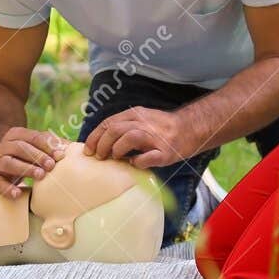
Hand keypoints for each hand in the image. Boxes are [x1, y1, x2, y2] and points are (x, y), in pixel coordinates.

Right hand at [0, 127, 65, 197]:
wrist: (3, 162)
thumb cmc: (28, 154)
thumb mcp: (38, 146)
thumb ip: (53, 145)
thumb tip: (71, 147)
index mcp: (16, 134)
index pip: (33, 137)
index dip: (47, 146)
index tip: (60, 155)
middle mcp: (4, 146)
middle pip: (20, 148)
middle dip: (37, 156)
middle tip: (51, 166)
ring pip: (8, 163)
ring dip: (25, 168)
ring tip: (40, 175)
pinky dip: (7, 188)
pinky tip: (18, 193)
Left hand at [86, 106, 201, 168]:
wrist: (190, 128)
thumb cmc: (160, 129)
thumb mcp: (140, 120)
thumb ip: (123, 127)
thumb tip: (99, 143)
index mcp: (135, 114)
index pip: (108, 123)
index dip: (95, 137)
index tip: (88, 150)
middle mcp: (143, 123)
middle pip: (115, 129)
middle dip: (102, 144)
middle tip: (99, 156)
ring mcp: (155, 137)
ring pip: (129, 137)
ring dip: (117, 149)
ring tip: (115, 157)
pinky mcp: (165, 151)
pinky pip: (148, 157)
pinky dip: (138, 162)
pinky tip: (135, 163)